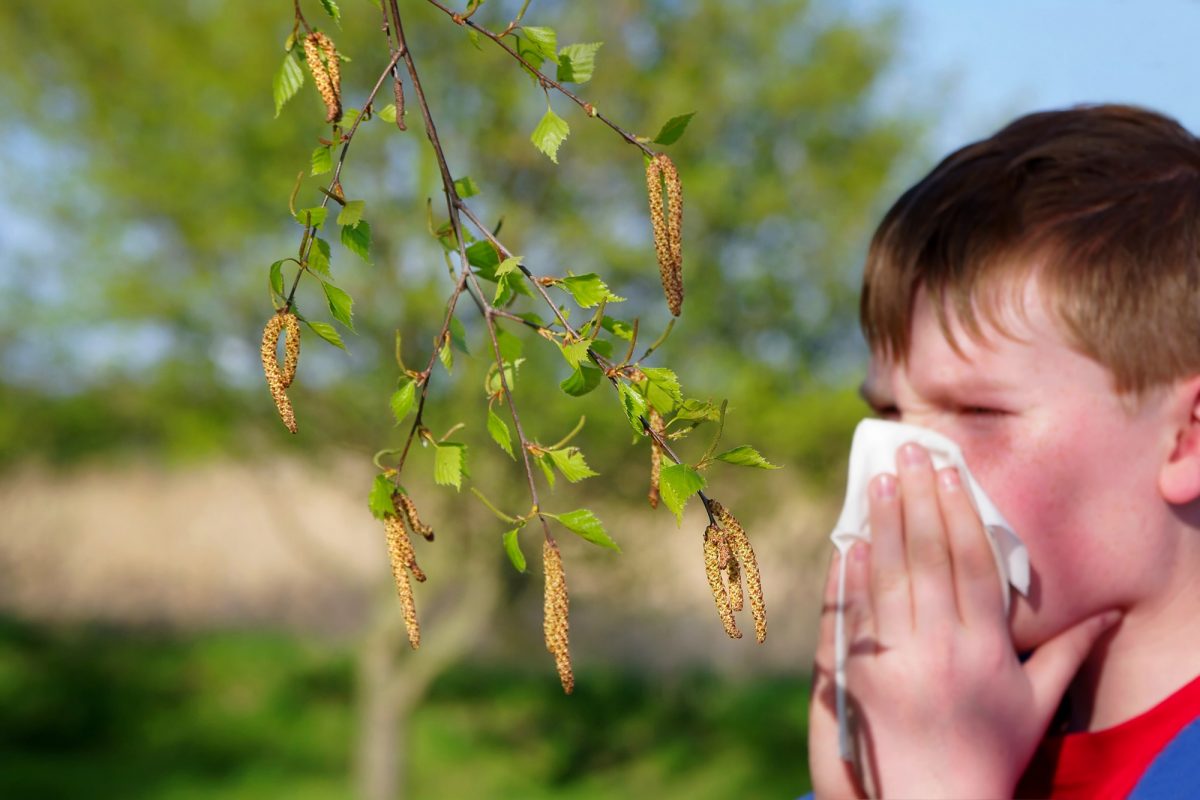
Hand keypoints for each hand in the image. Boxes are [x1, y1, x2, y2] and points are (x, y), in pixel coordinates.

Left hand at [808, 443, 1118, 798]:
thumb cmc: (992, 752)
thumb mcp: (1038, 703)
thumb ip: (1069, 651)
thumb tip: (1107, 611)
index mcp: (989, 647)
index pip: (973, 561)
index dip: (960, 510)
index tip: (951, 470)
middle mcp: (946, 646)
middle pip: (930, 556)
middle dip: (920, 499)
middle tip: (910, 453)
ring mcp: (901, 660)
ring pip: (892, 575)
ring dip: (885, 523)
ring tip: (880, 481)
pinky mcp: (865, 676)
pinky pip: (858, 614)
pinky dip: (854, 575)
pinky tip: (851, 541)